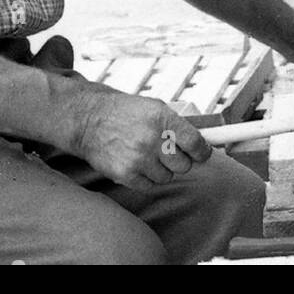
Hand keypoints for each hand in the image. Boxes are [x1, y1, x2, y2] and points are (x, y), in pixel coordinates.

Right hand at [73, 89, 211, 190]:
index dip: (202, 152)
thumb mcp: (154, 107)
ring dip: (161, 170)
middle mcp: (152, 138)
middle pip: (184, 165)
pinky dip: (146, 178)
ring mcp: (139, 157)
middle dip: (179, 160)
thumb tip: (204, 144)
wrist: (88, 120)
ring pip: (167, 177)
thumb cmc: (124, 113)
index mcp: (162, 117)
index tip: (201, 154)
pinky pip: (150, 186)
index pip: (196, 144)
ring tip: (146, 155)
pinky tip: (136, 164)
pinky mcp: (126, 174)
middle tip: (167, 153)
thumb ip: (178, 125)